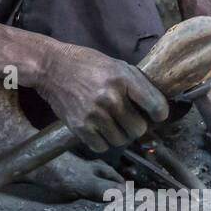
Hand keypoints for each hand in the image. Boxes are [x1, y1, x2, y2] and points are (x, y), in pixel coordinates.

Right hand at [35, 43, 168, 152]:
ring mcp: (95, 114)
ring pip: (121, 140)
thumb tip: (156, 107)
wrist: (51, 68)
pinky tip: (99, 130)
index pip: (156, 107)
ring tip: (112, 124)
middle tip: (128, 118)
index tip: (155, 115)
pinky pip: (101, 147)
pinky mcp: (80, 126)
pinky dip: (102, 141)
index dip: (159, 114)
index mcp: (123, 78)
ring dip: (119, 134)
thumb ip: (136, 84)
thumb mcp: (116, 65)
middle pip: (139, 129)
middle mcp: (111, 98)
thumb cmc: (87, 64)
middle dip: (136, 125)